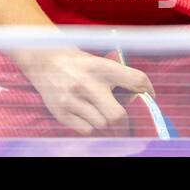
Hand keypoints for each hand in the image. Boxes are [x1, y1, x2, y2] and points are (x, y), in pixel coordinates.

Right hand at [10, 47, 153, 134]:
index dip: (148, 91)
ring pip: (102, 125)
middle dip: (126, 124)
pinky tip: (89, 119)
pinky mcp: (60, 112)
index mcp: (100, 66)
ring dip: (109, 127)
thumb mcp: (97, 61)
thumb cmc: (76, 62)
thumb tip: (138, 97)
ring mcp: (71, 99)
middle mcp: (86, 82)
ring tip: (107, 122)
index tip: (148, 97)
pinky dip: (92, 127)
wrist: (41, 59)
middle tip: (127, 126)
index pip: (135, 80)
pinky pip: (86, 130)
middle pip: (118, 115)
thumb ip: (116, 75)